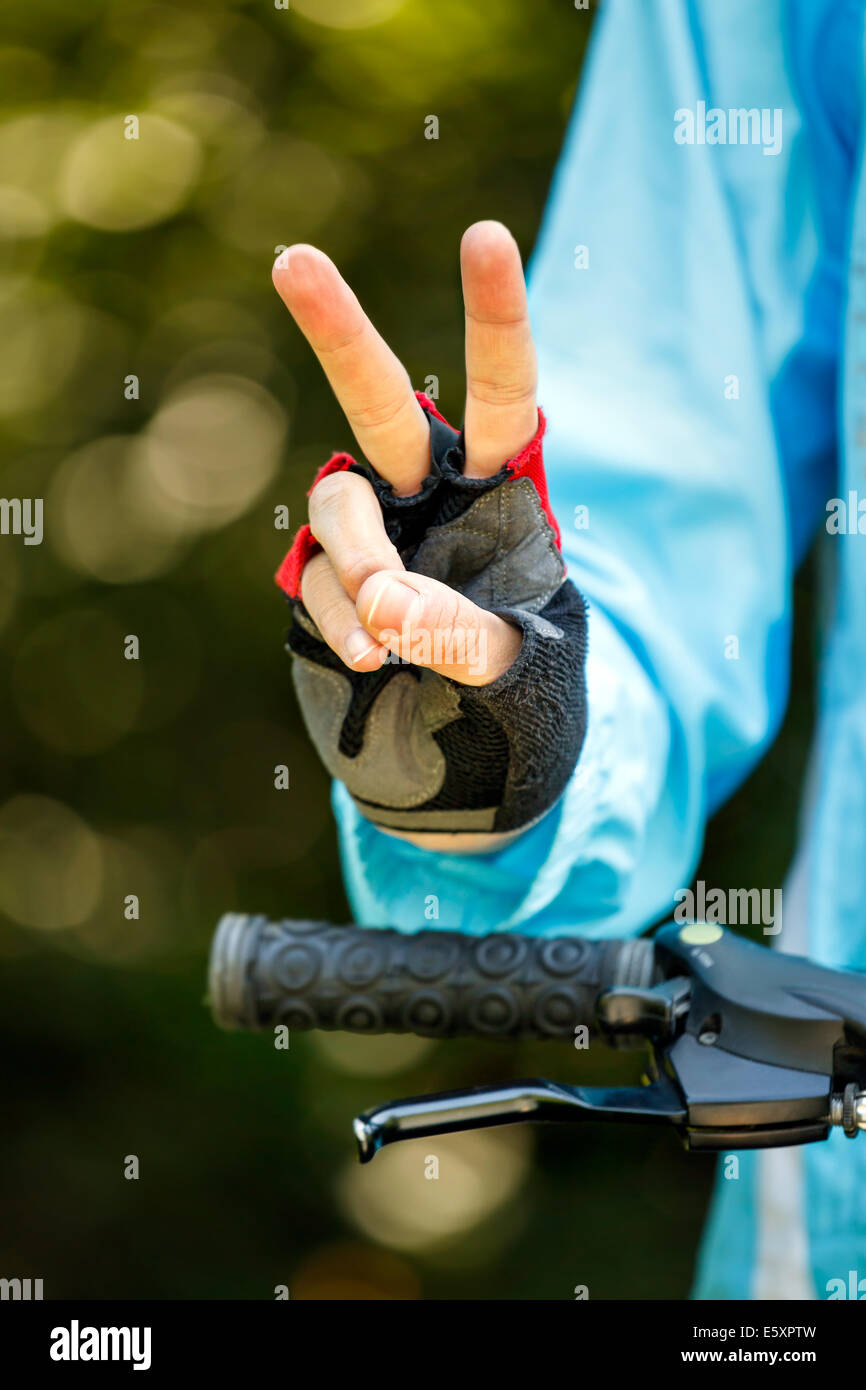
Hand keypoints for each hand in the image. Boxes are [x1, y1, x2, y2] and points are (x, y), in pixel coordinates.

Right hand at [271, 222, 585, 853]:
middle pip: (382, 405)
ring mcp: (371, 542)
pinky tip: (373, 659)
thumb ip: (466, 634)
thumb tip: (386, 608)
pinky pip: (319, 588)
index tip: (483, 235)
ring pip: (340, 512)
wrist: (473, 762)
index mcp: (501, 489)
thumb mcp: (525, 670)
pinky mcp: (323, 591)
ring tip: (390, 638)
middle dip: (340, 334)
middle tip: (292, 260)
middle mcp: (427, 497)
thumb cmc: (525, 698)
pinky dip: (343, 621)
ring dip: (361, 565)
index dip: (494, 319)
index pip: (501, 392)